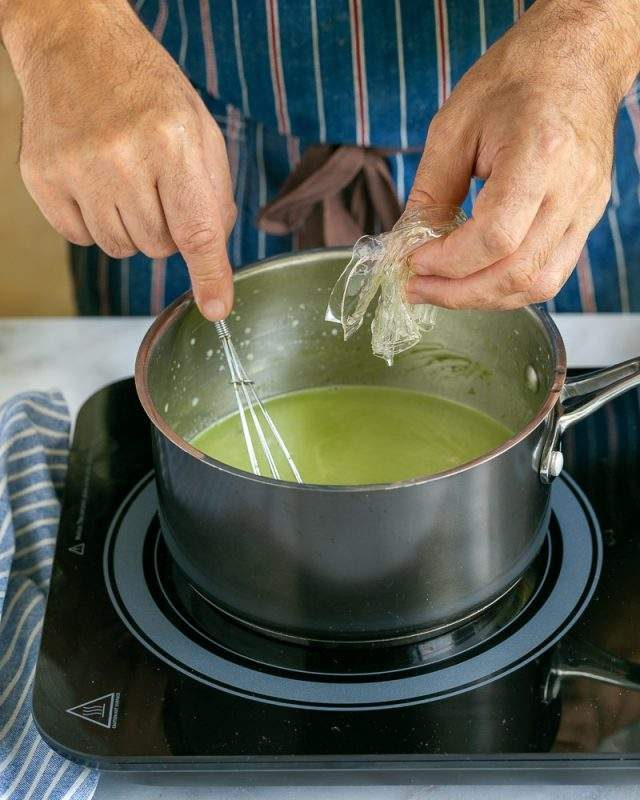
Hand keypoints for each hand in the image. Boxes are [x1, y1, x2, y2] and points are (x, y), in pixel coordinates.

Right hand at [1, 0, 234, 319]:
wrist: (75, 45)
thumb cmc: (146, 90)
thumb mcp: (200, 131)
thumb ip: (214, 197)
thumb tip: (213, 259)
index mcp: (171, 141)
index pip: (196, 230)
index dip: (209, 275)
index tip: (216, 307)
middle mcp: (120, 158)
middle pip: (157, 247)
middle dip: (166, 229)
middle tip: (157, 186)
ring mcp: (75, 170)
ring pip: (120, 249)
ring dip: (131, 228)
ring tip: (125, 179)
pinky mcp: (42, 179)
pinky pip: (81, 239)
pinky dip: (95, 222)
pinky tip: (96, 182)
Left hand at [406, 0, 639, 309]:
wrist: (575, 57)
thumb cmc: (515, 79)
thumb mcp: (454, 128)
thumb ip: (429, 193)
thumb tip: (408, 245)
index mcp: (540, 154)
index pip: (495, 237)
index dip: (449, 262)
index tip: (413, 262)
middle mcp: (572, 188)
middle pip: (517, 272)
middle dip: (458, 292)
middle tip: (416, 288)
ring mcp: (587, 207)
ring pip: (539, 284)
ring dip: (483, 298)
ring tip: (441, 290)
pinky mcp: (587, 218)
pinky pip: (550, 273)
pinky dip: (507, 286)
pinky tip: (475, 279)